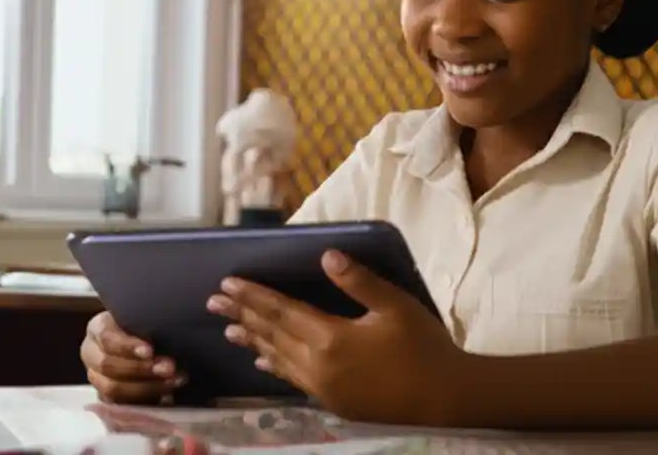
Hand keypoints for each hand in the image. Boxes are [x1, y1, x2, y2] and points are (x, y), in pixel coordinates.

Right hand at [80, 311, 185, 403]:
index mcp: (98, 328)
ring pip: (113, 388)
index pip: (106, 337)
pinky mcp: (108, 398)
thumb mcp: (149, 315)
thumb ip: (153, 316)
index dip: (126, 345)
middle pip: (107, 365)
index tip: (150, 350)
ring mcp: (98, 378)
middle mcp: (92, 353)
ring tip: (175, 380)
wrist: (151, 340)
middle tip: (170, 367)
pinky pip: (121, 405)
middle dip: (140, 369)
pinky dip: (146, 400)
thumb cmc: (151, 323)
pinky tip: (169, 394)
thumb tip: (184, 310)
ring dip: (146, 386)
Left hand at [208, 250, 467, 424]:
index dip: (254, 296)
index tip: (229, 283)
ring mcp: (323, 388)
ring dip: (252, 341)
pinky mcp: (332, 402)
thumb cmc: (424, 347)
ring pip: (277, 359)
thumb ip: (359, 281)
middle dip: (243, 315)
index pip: (282, 311)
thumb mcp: (396, 306)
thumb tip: (327, 254)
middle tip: (213, 302)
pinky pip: (292, 379)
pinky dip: (273, 367)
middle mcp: (318, 365)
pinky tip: (262, 362)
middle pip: (272, 335)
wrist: (443, 399)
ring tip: (228, 330)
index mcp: (331, 337)